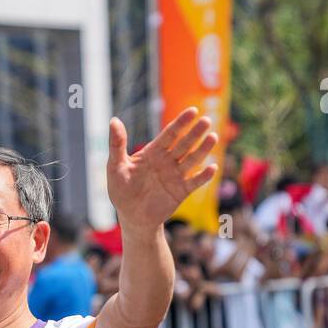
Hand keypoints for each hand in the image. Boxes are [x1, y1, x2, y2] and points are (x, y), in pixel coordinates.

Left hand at [107, 109, 218, 232]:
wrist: (131, 216)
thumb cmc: (121, 190)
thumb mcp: (116, 166)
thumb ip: (117, 144)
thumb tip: (114, 120)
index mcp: (153, 152)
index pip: (170, 134)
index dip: (181, 123)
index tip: (193, 111)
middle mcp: (168, 161)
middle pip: (184, 144)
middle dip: (195, 133)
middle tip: (206, 120)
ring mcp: (176, 175)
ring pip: (192, 160)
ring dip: (203, 149)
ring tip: (213, 137)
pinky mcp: (181, 191)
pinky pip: (194, 182)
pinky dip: (203, 176)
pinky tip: (212, 168)